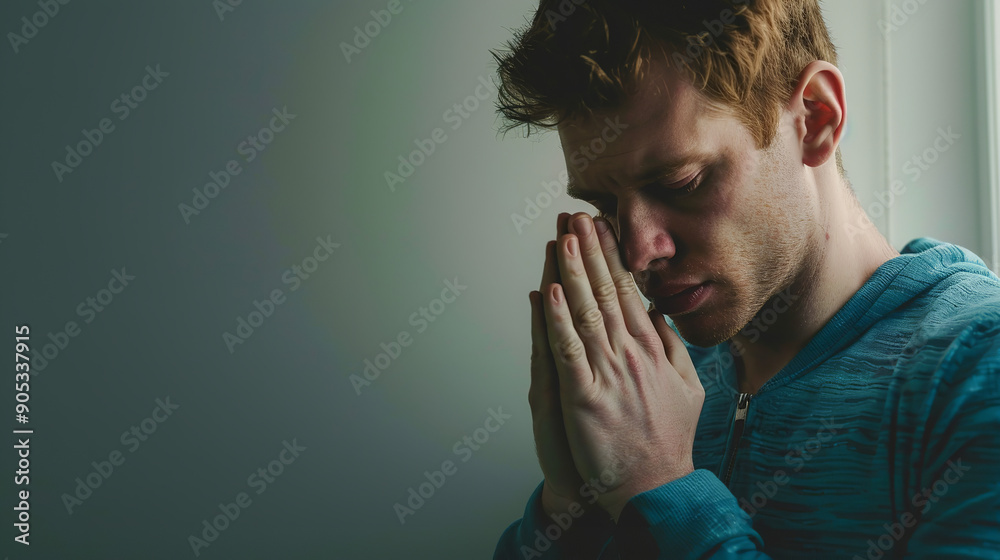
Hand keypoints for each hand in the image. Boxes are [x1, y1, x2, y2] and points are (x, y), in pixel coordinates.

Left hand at [540, 212, 704, 520]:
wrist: (658, 488)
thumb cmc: (668, 440)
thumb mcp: (687, 387)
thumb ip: (673, 348)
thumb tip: (660, 313)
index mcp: (652, 350)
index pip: (629, 291)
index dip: (613, 256)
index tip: (603, 226)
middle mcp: (631, 355)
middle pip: (607, 292)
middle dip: (591, 251)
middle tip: (578, 214)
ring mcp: (608, 374)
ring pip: (586, 313)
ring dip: (573, 273)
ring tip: (564, 237)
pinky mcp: (585, 398)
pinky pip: (568, 352)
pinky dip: (557, 321)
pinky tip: (549, 292)